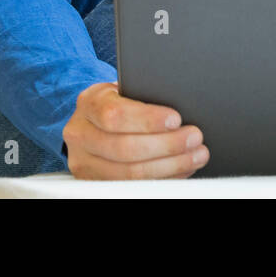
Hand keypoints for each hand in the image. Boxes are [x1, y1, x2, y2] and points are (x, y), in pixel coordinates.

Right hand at [63, 81, 208, 179]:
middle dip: (167, 144)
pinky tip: (181, 169)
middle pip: (124, 148)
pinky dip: (162, 179)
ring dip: (170, 165)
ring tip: (196, 155)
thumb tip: (182, 104)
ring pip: (129, 173)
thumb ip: (144, 96)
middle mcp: (80, 134)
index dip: (148, 119)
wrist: (96, 122)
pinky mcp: (94, 182)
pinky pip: (131, 187)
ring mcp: (83, 163)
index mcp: (89, 103)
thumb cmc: (122, 102)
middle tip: (194, 137)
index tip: (176, 119)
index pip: (115, 114)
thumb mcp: (126, 89)